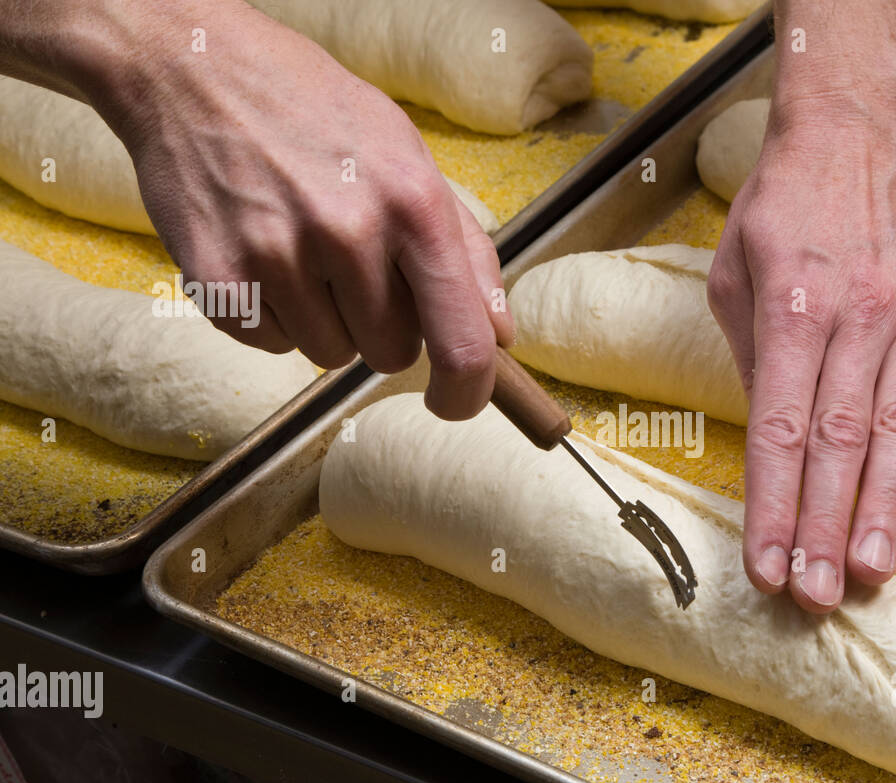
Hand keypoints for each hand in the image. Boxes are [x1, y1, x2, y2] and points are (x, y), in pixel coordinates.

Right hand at [97, 0, 509, 418]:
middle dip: (382, 327)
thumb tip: (501, 336)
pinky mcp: (219, 278)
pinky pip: (272, 345)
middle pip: (392, 354)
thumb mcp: (408, 157)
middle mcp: (349, 232)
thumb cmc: (316, 113)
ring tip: (305, 251)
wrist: (195, 69)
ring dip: (326, 321)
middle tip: (355, 267)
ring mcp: (278, 256)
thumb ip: (465, 250)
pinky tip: (264, 254)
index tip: (455, 401)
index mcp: (413, 203)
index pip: (463, 340)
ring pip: (331, 355)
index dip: (467, 391)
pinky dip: (273, 316)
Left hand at [707, 89, 895, 613]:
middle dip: (825, 529)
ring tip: (870, 574)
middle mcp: (858, 319)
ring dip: (883, 510)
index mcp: (793, 309)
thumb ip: (752, 359)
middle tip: (817, 597)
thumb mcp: (736, 273)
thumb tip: (769, 443)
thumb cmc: (784, 206)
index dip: (773, 508)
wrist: (860, 131)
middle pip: (840, 445)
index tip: (766, 568)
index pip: (781, 431)